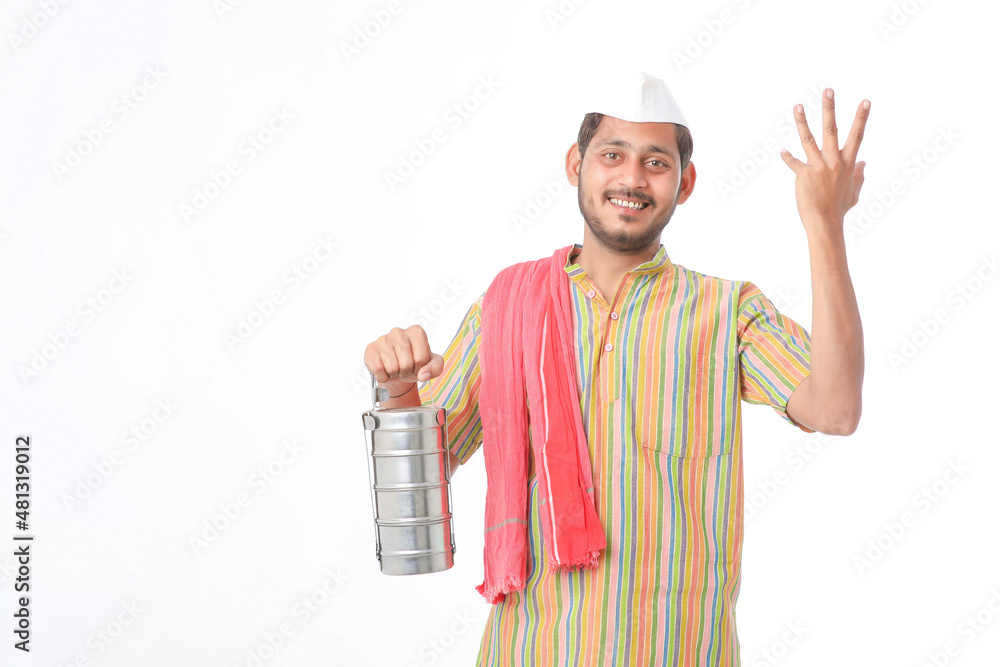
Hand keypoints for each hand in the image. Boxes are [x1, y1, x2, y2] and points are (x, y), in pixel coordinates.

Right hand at [364, 325, 443, 388]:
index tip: (418, 365)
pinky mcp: (371, 349)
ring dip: (395, 374)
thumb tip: (423, 374)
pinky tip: (385, 369)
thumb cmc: (414, 364)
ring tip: (396, 368)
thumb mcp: (432, 365)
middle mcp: (399, 332)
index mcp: (416, 332)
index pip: (421, 358)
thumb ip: (435, 368)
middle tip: (405, 368)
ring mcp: (383, 339)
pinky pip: (378, 370)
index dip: (420, 368)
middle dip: (407, 372)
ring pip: (392, 368)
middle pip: (406, 364)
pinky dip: (383, 376)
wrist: (397, 370)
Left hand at [780, 88, 869, 232]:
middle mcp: (833, 161)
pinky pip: (794, 163)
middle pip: (831, 129)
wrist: (824, 222)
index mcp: (847, 163)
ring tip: (798, 106)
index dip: (861, 118)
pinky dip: (788, 158)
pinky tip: (782, 152)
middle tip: (828, 90)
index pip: (857, 136)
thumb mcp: (854, 193)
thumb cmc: (839, 209)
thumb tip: (863, 162)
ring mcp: (817, 167)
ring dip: (802, 122)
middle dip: (829, 108)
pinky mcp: (803, 175)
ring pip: (809, 140)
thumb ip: (858, 177)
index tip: (865, 101)